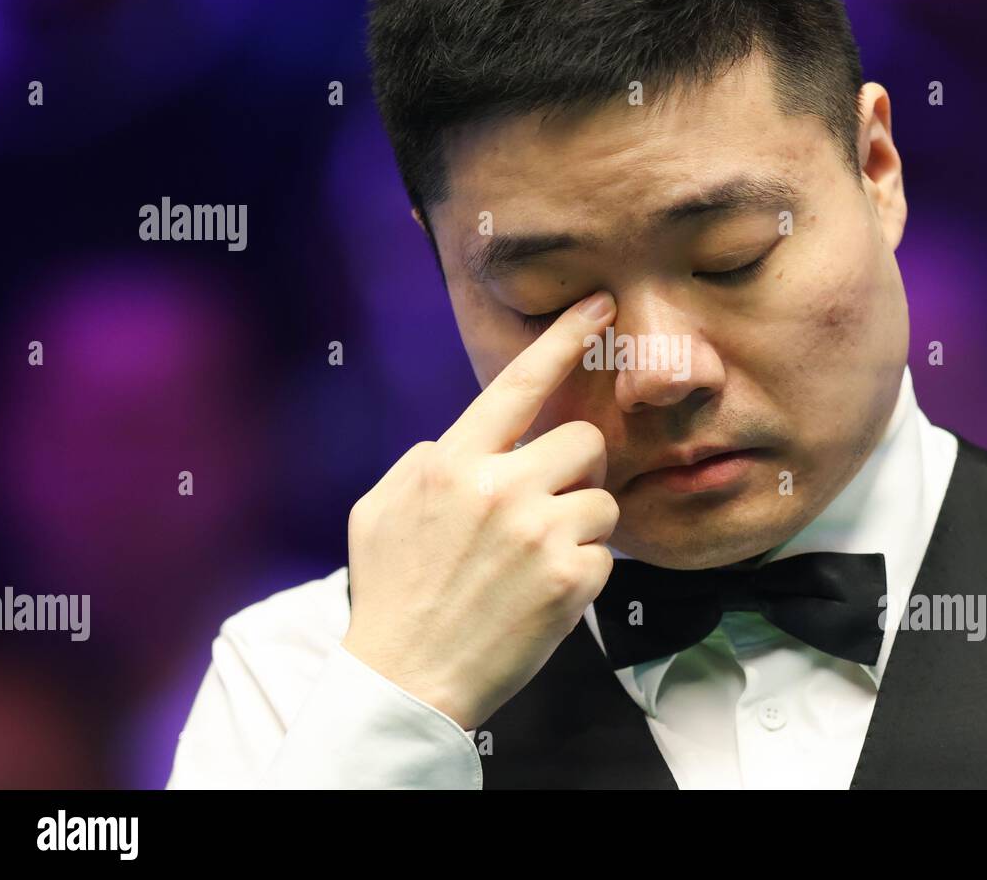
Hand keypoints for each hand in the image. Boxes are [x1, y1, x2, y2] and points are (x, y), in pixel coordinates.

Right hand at [342, 291, 619, 729]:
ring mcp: (539, 533)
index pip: (518, 385)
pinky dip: (582, 572)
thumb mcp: (381, 509)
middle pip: (584, 441)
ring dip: (580, 526)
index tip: (600, 306)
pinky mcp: (571, 579)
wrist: (405, 679)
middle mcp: (500, 487)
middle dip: (576, 469)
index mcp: (453, 462)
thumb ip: (428, 461)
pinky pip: (605, 553)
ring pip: (602, 499)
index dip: (564, 339)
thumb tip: (463, 442)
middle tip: (548, 503)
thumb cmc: (391, 593)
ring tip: (538, 559)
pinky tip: (542, 593)